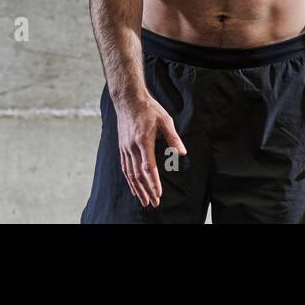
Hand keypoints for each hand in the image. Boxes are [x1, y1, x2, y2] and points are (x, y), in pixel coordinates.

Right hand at [113, 92, 187, 207]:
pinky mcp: (122, 148)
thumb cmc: (149, 109)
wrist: (128, 100)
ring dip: (138, 189)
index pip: (149, 166)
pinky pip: (125, 168)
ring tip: (144, 201)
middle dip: (147, 190)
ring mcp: (125, 148)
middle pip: (139, 174)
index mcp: (143, 140)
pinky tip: (134, 188)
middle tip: (154, 203)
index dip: (154, 182)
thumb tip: (182, 153)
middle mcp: (132, 147)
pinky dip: (129, 180)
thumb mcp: (165, 120)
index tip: (158, 194)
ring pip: (130, 174)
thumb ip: (173, 138)